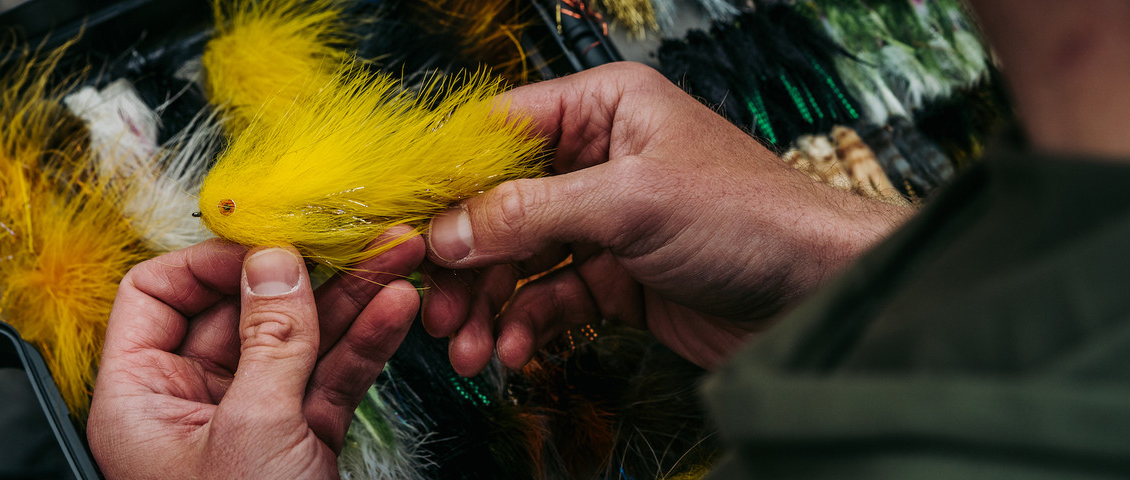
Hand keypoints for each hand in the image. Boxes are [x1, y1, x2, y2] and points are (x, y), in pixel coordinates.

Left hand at [88, 230, 423, 478]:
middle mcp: (189, 405)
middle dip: (300, 274)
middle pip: (238, 311)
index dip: (213, 262)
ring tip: (394, 261)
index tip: (270, 244)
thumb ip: (270, 339)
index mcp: (140, 399)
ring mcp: (248, 421)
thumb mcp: (253, 430)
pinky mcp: (298, 441)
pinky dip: (362, 344)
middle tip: (350, 239)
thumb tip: (274, 261)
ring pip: (295, 340)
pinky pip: (327, 378)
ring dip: (347, 300)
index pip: (156, 293)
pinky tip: (392, 311)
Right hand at [423, 62, 909, 372]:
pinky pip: (549, 298)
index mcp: (604, 108)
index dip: (447, 181)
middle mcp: (598, 158)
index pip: (498, 134)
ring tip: (467, 346)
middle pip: (498, 205)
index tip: (404, 226)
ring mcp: (604, 221)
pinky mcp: (615, 277)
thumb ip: (531, 213)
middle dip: (462, 261)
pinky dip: (525, 326)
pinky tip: (511, 352)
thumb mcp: (631, 203)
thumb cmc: (753, 218)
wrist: (820, 295)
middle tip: (433, 308)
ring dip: (486, 305)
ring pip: (517, 259)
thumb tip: (447, 229)